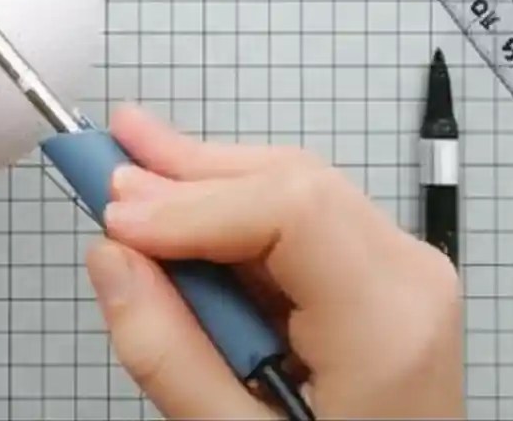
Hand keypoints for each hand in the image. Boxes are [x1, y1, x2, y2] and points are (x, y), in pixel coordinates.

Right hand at [85, 105, 463, 418]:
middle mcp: (408, 279)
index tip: (115, 219)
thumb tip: (110, 258)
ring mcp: (403, 272)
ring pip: (294, 188)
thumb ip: (170, 357)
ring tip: (132, 156)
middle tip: (104, 157)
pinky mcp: (383, 277)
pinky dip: (232, 210)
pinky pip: (302, 218)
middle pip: (290, 183)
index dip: (191, 202)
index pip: (289, 211)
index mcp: (386, 327)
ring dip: (204, 180)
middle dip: (188, 171)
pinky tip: (179, 199)